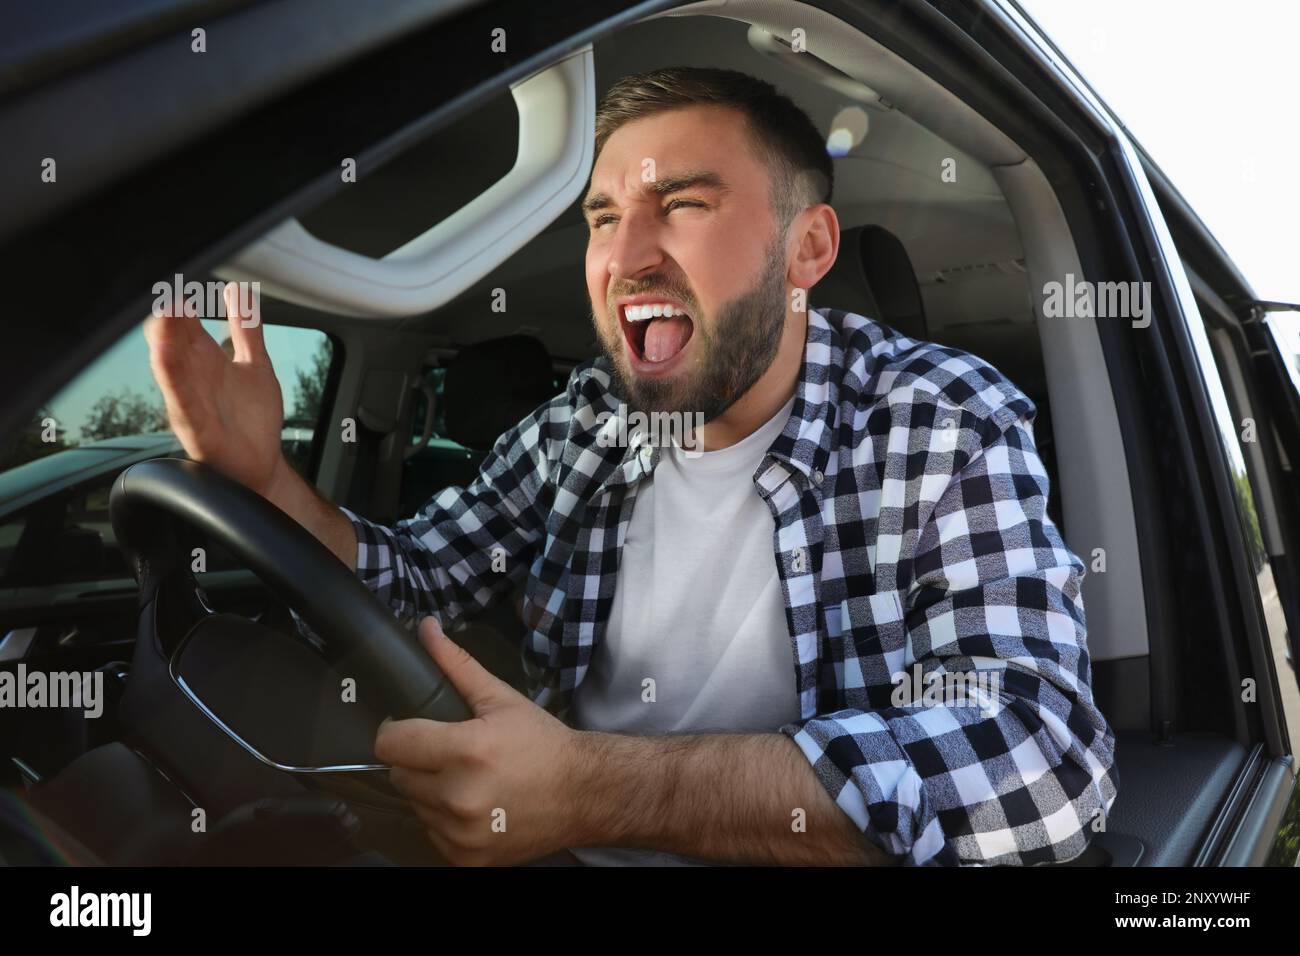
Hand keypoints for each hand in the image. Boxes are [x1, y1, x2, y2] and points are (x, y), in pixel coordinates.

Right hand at [143, 283, 287, 497]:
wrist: (262, 466)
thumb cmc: (251, 419)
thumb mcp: (254, 365)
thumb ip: (246, 330)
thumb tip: (237, 291)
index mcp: (205, 363)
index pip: (186, 326)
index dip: (182, 304)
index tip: (178, 277)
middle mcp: (193, 381)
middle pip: (174, 343)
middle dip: (170, 319)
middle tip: (168, 291)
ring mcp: (192, 405)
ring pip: (172, 371)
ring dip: (166, 346)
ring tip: (163, 318)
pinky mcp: (198, 431)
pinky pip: (183, 405)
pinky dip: (176, 383)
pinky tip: (170, 363)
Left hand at [374, 617, 581, 865]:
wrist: (583, 794)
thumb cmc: (542, 743)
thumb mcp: (501, 699)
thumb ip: (457, 664)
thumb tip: (425, 628)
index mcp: (466, 751)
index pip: (390, 744)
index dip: (395, 731)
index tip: (410, 728)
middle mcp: (459, 797)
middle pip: (399, 775)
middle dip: (416, 760)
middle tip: (447, 752)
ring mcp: (461, 833)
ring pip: (415, 805)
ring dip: (430, 791)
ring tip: (464, 779)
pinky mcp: (466, 859)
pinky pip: (431, 834)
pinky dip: (445, 820)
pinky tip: (473, 805)